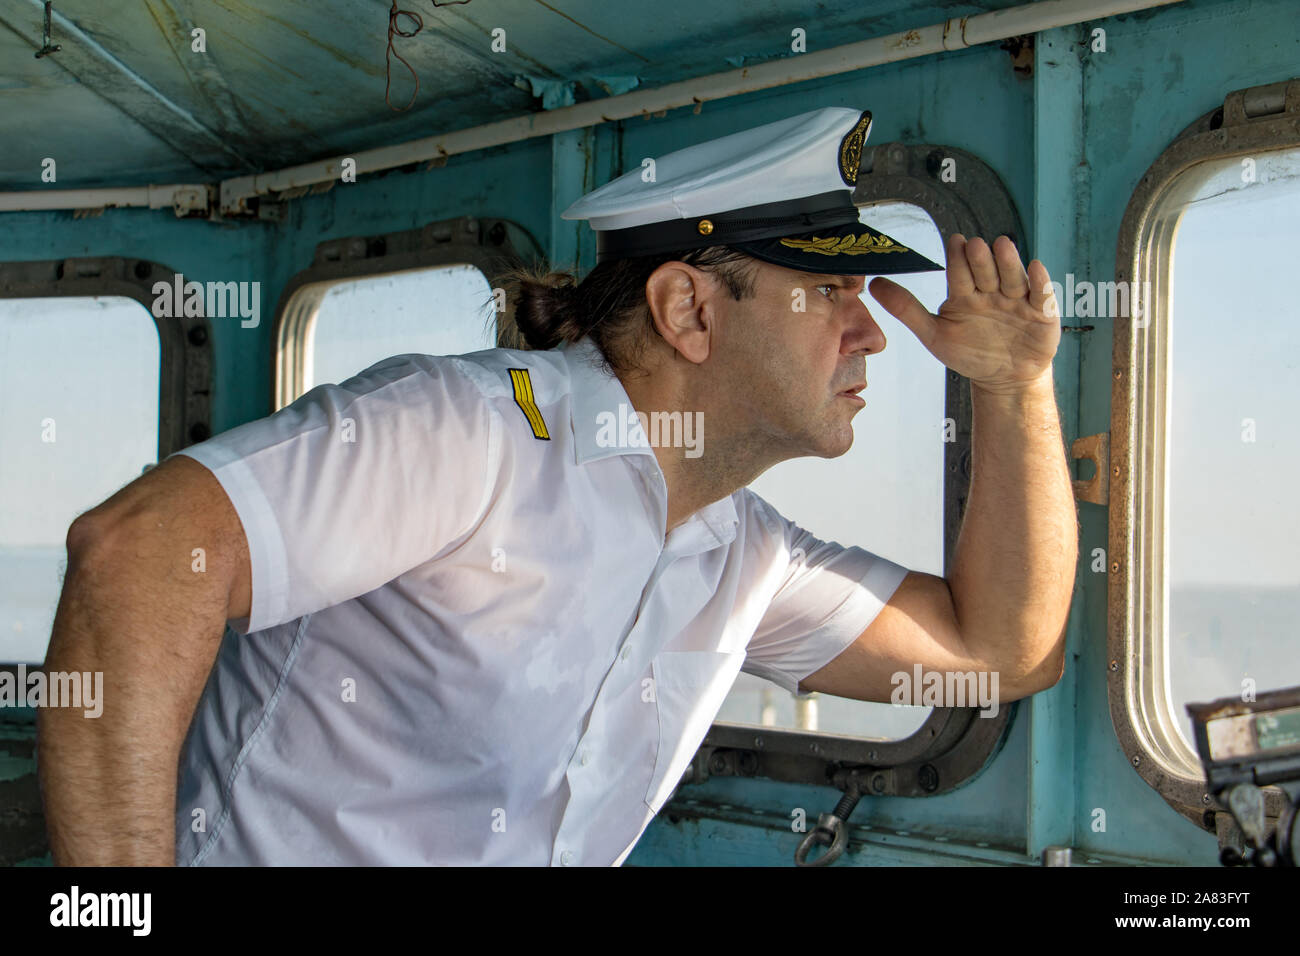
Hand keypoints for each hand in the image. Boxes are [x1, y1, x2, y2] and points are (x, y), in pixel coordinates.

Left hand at [866, 235, 1060, 393]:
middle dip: (981, 259)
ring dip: (1008, 262)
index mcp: (966, 293)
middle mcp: (992, 290)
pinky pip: (1042, 294)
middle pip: (986, 270)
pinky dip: (1040, 281)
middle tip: (973, 245)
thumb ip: (906, 309)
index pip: (961, 271)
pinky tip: (1036, 267)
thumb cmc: (970, 353)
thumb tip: (873, 284)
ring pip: (1013, 277)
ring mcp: (1018, 300)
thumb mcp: (935, 333)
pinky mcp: (1042, 312)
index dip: (958, 258)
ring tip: (1002, 245)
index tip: (954, 242)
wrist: (1005, 379)